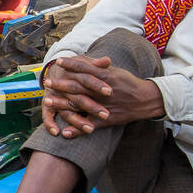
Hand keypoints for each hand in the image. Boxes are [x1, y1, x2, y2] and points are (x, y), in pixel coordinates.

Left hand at [41, 54, 164, 137]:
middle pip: (78, 86)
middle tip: (47, 81)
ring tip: (47, 102)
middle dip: (61, 84)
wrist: (146, 100)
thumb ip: (99, 67)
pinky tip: (64, 132)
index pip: (85, 69)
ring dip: (62, 104)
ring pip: (80, 105)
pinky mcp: (106, 119)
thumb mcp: (115, 72)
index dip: (71, 64)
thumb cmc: (128, 83)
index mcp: (105, 77)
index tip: (58, 61)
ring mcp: (103, 106)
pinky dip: (77, 129)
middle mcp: (102, 91)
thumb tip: (85, 60)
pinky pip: (89, 125)